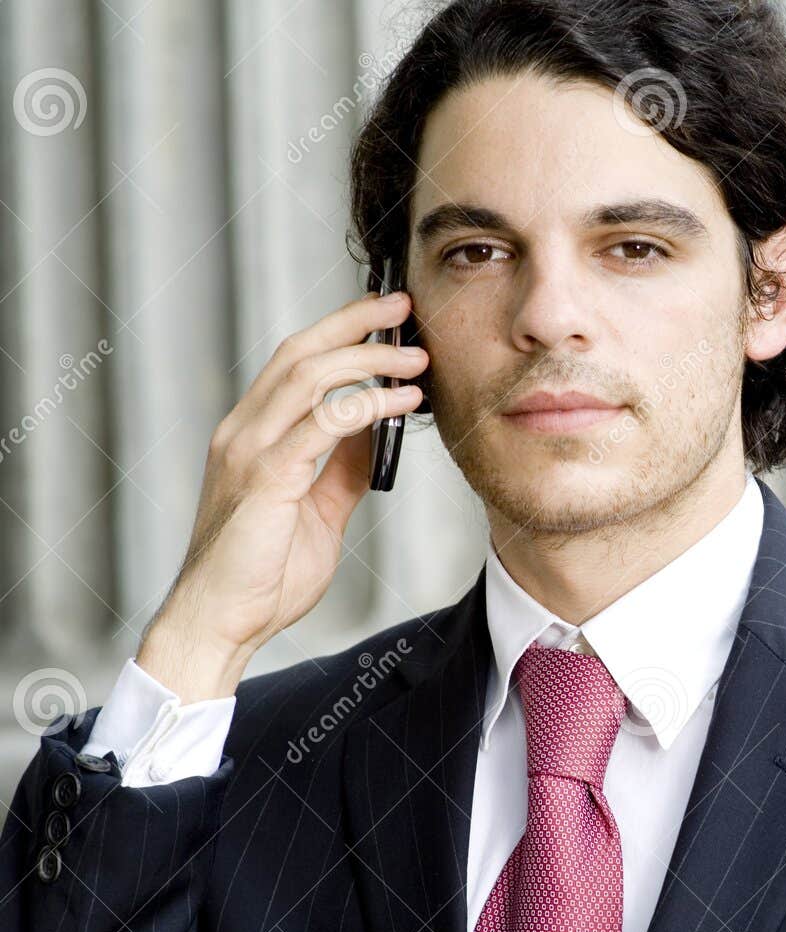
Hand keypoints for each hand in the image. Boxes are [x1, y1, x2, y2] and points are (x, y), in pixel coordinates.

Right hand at [137, 291, 427, 702]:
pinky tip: (400, 400)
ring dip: (367, 359)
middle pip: (300, 352)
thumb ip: (341, 467)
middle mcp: (244, 432)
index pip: (296, 363)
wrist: (221, 622)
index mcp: (253, 435)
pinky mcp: (265, 478)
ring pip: (308, 377)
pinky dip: (365, 404)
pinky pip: (321, 424)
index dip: (341, 333)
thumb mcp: (319, 509)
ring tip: (416, 357)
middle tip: (403, 307)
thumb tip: (373, 430)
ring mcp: (249, 452)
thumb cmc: (264, 573)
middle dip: (354, 323)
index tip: (387, 319)